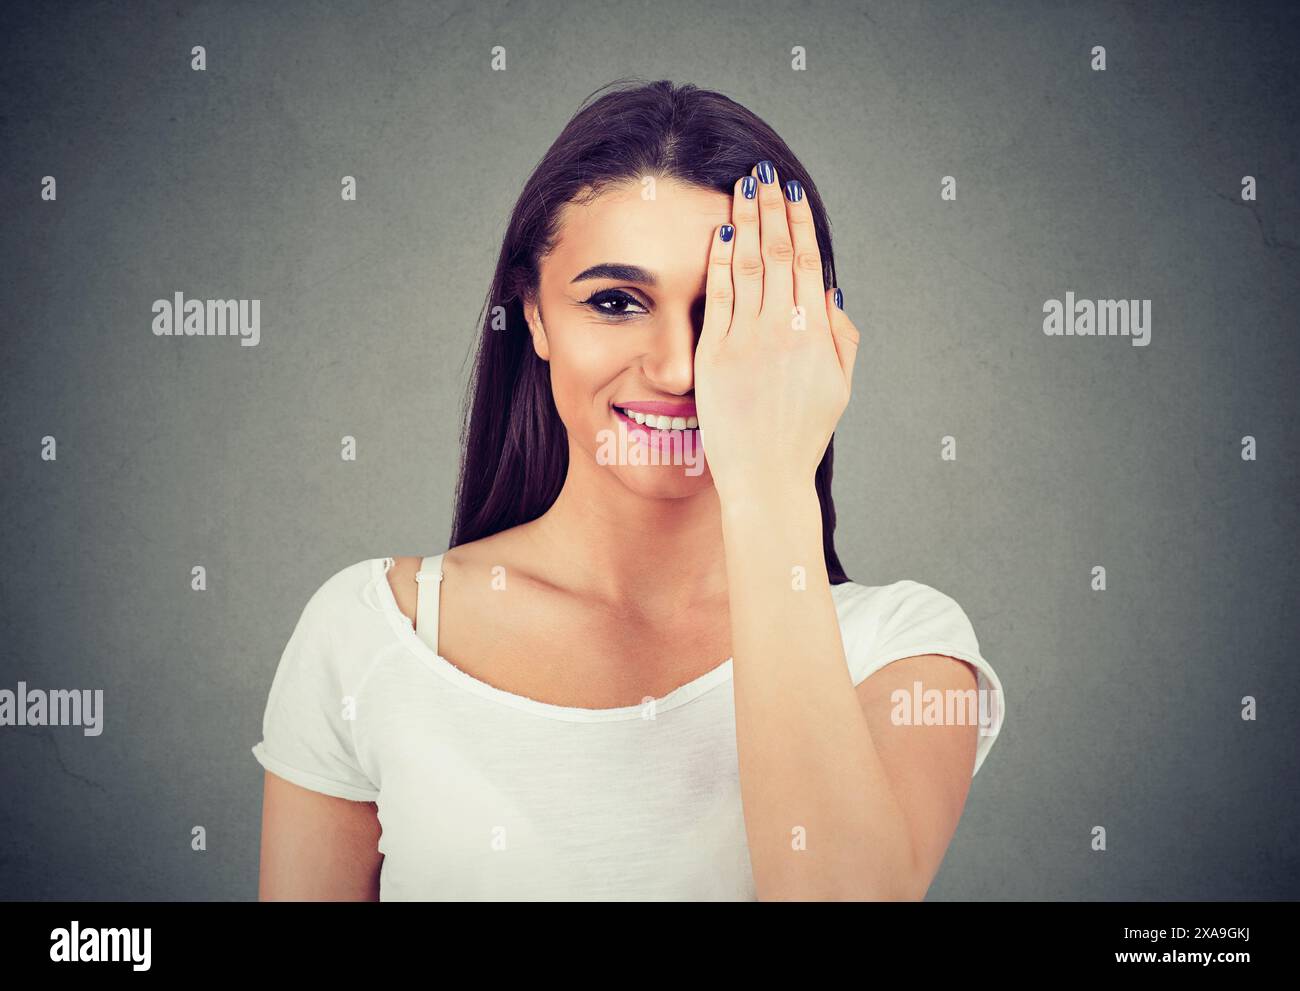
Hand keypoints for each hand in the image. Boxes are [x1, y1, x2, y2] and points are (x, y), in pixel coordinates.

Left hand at [693, 160, 860, 505]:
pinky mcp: (716, 355)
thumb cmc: (801, 438)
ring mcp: (747, 341)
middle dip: (771, 208)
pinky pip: (719, 297)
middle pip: (779, 253)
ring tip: (743, 186)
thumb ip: (839, 337)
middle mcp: (783, 331)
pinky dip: (721, 262)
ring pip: (749, 266)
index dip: (800, 223)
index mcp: (816, 335)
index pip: (807, 263)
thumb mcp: (838, 388)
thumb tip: (829, 290)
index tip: (793, 192)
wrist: (766, 478)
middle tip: (764, 171)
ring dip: (747, 221)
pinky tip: (721, 232)